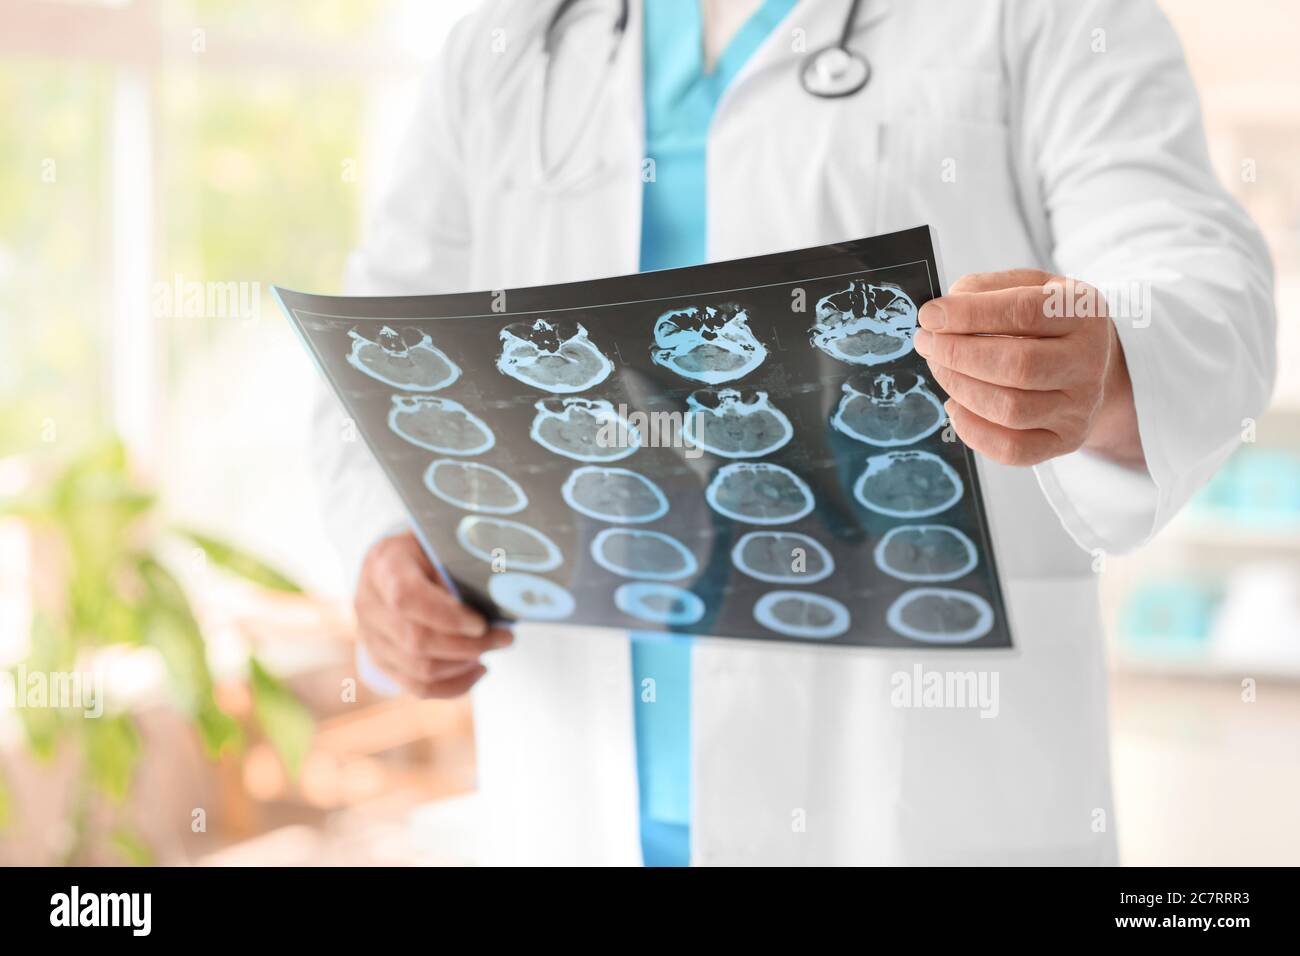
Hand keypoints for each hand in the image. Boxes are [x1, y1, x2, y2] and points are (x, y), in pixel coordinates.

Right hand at [354, 531, 511, 697]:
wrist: (391, 565)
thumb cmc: (425, 552)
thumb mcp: (440, 546)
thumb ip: (460, 570)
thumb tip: (499, 601)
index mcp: (384, 564)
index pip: (407, 597)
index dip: (447, 616)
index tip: (481, 622)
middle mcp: (369, 603)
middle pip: (415, 640)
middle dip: (468, 645)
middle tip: (503, 637)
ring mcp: (371, 636)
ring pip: (419, 668)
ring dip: (464, 665)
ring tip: (493, 647)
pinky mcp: (381, 661)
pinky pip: (417, 686)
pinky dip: (453, 685)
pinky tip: (478, 670)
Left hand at [914, 269, 1143, 468]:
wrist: (1089, 362)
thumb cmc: (1047, 320)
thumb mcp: (1027, 286)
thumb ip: (984, 290)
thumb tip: (941, 315)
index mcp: (1083, 312)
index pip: (1024, 312)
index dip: (970, 314)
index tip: (930, 315)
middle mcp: (1089, 362)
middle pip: (1018, 366)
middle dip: (958, 355)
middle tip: (926, 343)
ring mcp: (1080, 407)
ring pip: (1010, 409)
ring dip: (960, 388)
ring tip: (939, 368)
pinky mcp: (1066, 440)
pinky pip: (1012, 450)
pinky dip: (972, 430)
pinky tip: (955, 405)